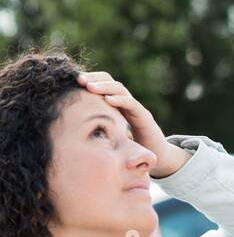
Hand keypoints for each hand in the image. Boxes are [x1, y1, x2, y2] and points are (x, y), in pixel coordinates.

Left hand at [74, 70, 189, 177]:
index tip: (74, 82)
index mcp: (117, 105)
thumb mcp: (110, 136)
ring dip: (104, 86)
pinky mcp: (145, 117)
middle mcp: (127, 102)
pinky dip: (120, 100)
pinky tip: (108, 99)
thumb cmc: (132, 149)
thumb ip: (98, 128)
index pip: (103, 84)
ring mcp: (136, 108)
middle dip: (94, 78)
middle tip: (79, 80)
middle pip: (110, 81)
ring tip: (89, 87)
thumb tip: (73, 129)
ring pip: (120, 89)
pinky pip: (132, 104)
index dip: (90, 80)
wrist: (158, 157)